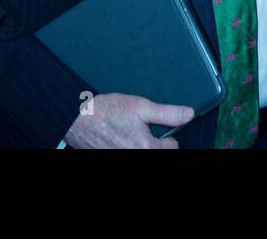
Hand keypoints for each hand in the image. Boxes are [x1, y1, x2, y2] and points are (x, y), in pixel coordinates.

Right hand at [63, 93, 193, 148]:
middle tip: (139, 130)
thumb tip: (189, 114)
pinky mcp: (112, 160)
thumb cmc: (106, 111)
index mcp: (147, 148)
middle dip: (152, 143)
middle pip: (157, 153)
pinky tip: (118, 140)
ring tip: (127, 134)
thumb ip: (167, 113)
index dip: (166, 135)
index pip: (172, 147)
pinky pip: (128, 154)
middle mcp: (137, 158)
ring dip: (139, 146)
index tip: (154, 128)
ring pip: (142, 154)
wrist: (77, 120)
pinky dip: (125, 148)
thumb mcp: (140, 106)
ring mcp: (123, 160)